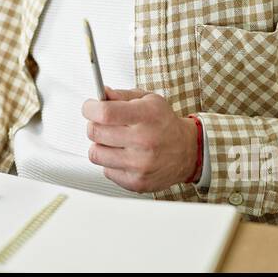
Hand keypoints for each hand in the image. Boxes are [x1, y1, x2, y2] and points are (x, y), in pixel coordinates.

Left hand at [82, 88, 197, 193]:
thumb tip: (100, 94)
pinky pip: (106, 171)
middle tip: (103, 124)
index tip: (89, 107)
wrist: (187, 151)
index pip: (105, 113)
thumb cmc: (164, 123)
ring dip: (100, 146)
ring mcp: (140, 165)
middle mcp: (144, 141)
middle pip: (95, 132)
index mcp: (146, 116)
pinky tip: (124, 156)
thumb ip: (122, 95)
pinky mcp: (137, 182)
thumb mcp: (148, 100)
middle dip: (94, 125)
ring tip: (114, 142)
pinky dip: (111, 163)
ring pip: (96, 154)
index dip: (90, 108)